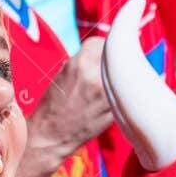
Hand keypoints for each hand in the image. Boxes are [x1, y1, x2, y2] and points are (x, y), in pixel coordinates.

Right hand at [14, 36, 111, 176]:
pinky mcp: (114, 111)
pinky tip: (111, 100)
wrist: (51, 135)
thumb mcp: (65, 73)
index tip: (103, 54)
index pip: (103, 41)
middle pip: (117, 55)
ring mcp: (107, 94)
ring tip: (108, 86)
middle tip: (109, 69)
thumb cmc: (54, 105)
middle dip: (114, 60)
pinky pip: (125, 94)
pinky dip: (122, 94)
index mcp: (80, 62)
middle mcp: (95, 75)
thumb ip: (86, 61)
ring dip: (121, 77)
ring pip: (125, 74)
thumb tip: (107, 51)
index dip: (104, 48)